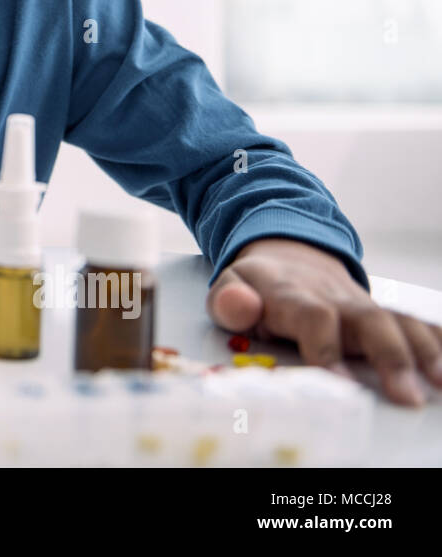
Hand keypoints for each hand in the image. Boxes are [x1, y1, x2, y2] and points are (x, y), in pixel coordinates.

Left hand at [207, 236, 441, 406]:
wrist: (284, 253)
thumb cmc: (254, 284)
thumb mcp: (229, 285)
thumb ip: (229, 300)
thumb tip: (239, 307)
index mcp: (293, 294)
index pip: (314, 316)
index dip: (327, 347)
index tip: (340, 382)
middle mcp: (334, 297)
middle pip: (368, 319)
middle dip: (390, 356)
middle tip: (405, 395)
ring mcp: (360, 303)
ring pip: (396, 321)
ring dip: (421, 352)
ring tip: (438, 384)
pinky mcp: (377, 310)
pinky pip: (411, 321)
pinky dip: (434, 339)